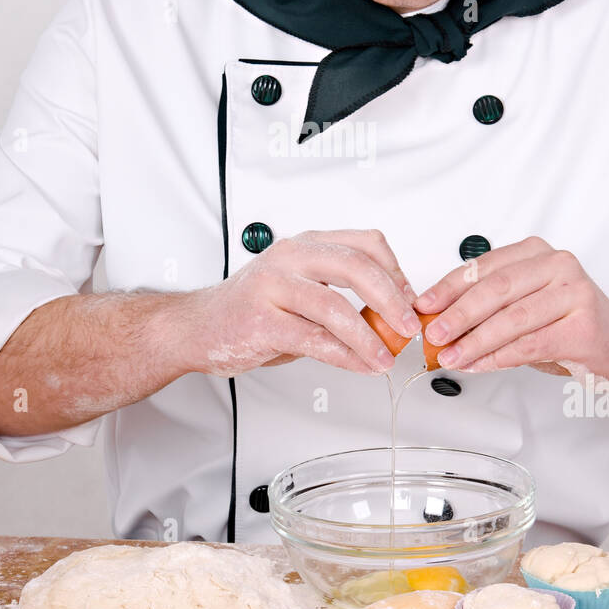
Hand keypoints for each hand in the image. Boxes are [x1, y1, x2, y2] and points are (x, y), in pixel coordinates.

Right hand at [182, 229, 419, 377]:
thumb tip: (389, 320)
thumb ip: (340, 298)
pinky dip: (345, 356)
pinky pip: (314, 339)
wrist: (197, 327)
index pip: (365, 243)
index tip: (410, 299)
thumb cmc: (252, 309)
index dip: (396, 271)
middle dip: (392, 299)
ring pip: (336, 306)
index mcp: (306, 245)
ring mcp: (273, 286)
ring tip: (387, 356)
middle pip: (356, 266)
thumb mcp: (300, 292)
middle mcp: (290, 257)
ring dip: (369, 336)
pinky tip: (361, 365)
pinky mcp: (261, 320)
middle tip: (409, 326)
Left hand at [412, 236, 608, 378]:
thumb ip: (488, 307)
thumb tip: (438, 319)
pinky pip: (530, 343)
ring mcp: (575, 293)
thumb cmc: (565, 325)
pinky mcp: (584, 326)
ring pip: (512, 319)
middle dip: (458, 315)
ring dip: (474, 342)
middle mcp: (558, 265)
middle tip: (433, 335)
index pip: (484, 267)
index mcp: (536, 252)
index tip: (424, 306)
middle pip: (496, 290)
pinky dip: (498, 357)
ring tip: (450, 357)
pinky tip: (478, 365)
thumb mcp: (524, 305)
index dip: (448, 288)